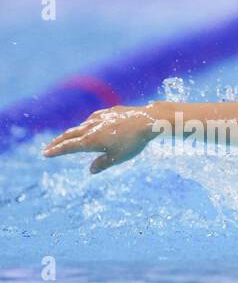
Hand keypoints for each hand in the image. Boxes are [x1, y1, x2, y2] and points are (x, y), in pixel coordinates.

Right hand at [42, 104, 162, 172]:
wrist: (148, 120)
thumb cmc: (134, 142)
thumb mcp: (119, 157)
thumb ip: (103, 163)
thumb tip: (91, 170)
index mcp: (91, 140)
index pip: (68, 146)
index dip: (56, 151)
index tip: (46, 154)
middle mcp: (91, 127)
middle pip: (70, 135)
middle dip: (58, 142)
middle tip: (49, 147)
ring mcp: (99, 118)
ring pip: (81, 126)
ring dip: (72, 133)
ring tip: (68, 138)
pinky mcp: (108, 112)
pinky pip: (93, 119)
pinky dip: (86, 125)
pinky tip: (89, 126)